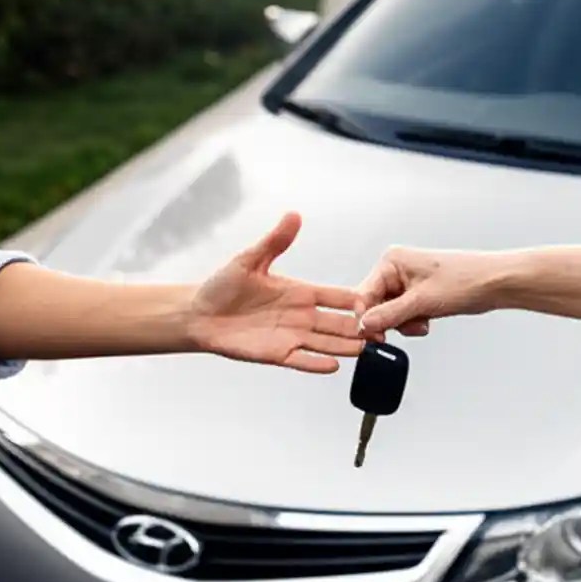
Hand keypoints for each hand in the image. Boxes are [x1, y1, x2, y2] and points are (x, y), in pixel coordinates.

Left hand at [188, 212, 364, 372]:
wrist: (198, 314)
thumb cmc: (222, 285)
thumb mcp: (249, 259)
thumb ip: (275, 241)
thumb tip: (293, 214)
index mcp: (300, 293)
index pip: (335, 297)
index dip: (354, 300)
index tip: (372, 301)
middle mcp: (301, 316)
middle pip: (338, 323)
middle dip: (360, 328)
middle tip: (382, 331)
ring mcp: (291, 336)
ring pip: (327, 343)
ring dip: (346, 347)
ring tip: (366, 349)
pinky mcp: (276, 354)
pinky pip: (302, 361)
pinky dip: (317, 365)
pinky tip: (334, 366)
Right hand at [353, 246, 500, 341]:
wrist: (495, 283)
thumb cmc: (467, 279)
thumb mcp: (422, 301)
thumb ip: (389, 314)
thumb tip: (364, 324)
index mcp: (392, 261)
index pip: (363, 294)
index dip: (368, 317)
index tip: (375, 335)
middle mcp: (397, 269)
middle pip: (375, 305)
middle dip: (391, 320)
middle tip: (408, 324)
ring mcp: (408, 282)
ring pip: (390, 313)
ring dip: (404, 323)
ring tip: (423, 319)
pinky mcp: (419, 295)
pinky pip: (404, 315)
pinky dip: (414, 322)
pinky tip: (428, 319)